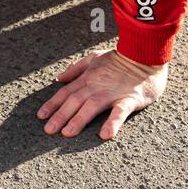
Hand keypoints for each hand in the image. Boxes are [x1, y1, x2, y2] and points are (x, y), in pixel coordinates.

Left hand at [37, 49, 168, 139]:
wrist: (146, 54)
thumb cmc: (121, 58)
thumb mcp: (96, 57)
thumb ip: (77, 68)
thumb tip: (60, 77)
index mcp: (88, 77)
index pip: (66, 91)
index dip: (53, 103)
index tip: (41, 116)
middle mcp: (97, 85)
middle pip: (75, 100)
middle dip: (60, 115)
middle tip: (49, 130)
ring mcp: (113, 92)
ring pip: (92, 106)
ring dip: (79, 119)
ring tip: (68, 133)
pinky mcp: (130, 98)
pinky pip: (120, 111)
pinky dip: (113, 122)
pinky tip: (105, 134)